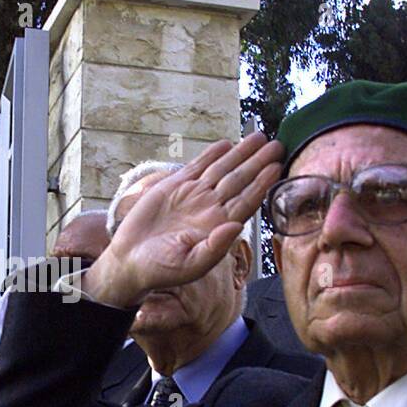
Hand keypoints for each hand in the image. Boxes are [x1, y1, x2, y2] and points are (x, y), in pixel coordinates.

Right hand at [84, 132, 283, 307]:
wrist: (130, 261)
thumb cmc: (161, 269)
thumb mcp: (190, 265)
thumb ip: (215, 248)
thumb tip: (237, 227)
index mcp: (218, 227)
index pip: (246, 201)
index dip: (262, 184)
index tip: (276, 167)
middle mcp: (210, 208)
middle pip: (239, 180)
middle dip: (257, 162)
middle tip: (276, 145)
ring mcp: (193, 195)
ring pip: (222, 169)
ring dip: (240, 153)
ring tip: (258, 137)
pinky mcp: (174, 186)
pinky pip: (197, 166)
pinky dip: (210, 155)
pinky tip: (225, 144)